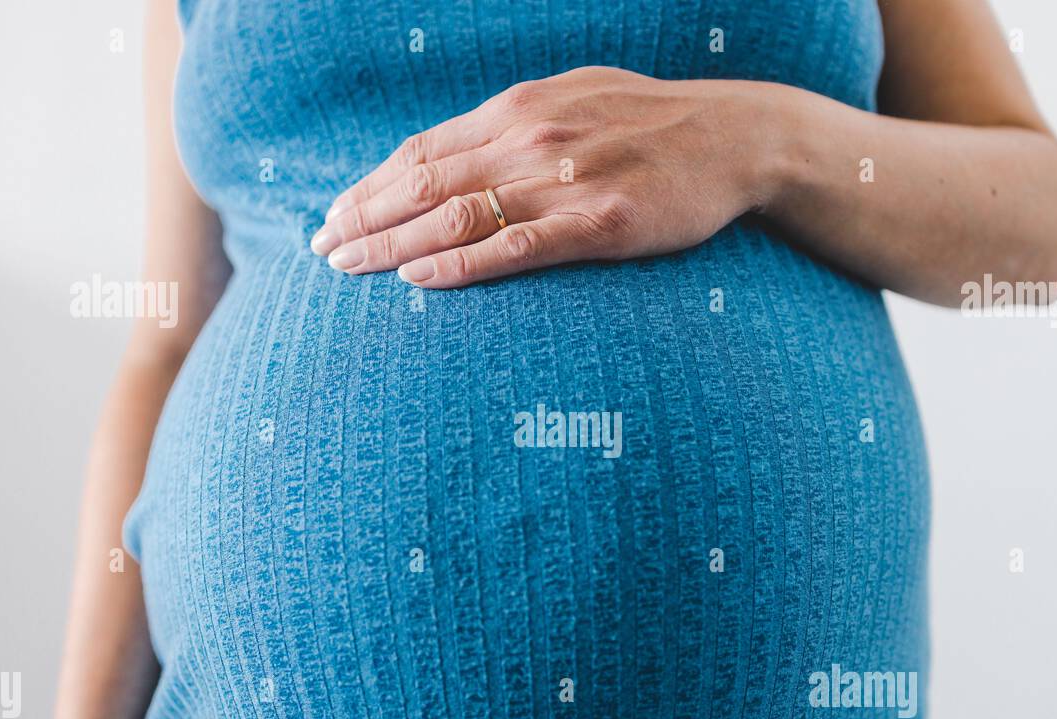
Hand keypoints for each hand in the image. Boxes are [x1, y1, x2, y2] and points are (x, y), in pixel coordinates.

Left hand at [309, 66, 772, 287]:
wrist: (735, 136)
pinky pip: (514, 247)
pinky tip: (418, 279)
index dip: (370, 185)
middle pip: (423, 182)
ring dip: (392, 243)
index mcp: (518, 108)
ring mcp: (563, 181)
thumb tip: (456, 156)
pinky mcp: (598, 224)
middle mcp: (529, 138)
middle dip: (363, 217)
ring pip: (456, 214)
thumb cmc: (649, 122)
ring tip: (349, 268)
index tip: (334, 215)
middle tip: (321, 250)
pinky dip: (460, 264)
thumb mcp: (572, 100)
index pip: (422, 151)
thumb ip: (513, 127)